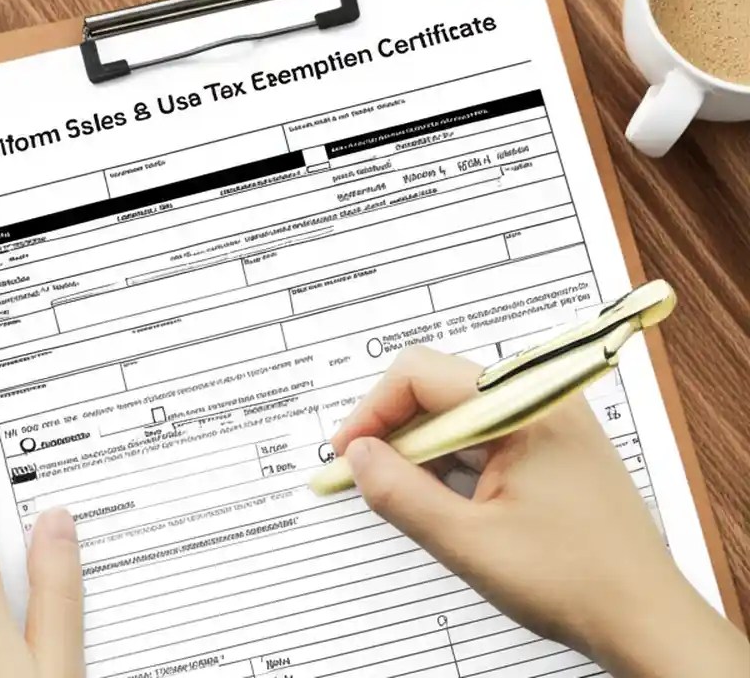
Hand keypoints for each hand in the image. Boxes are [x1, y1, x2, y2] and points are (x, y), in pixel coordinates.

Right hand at [332, 347, 748, 676]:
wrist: (643, 618)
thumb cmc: (574, 580)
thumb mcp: (467, 541)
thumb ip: (401, 494)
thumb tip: (357, 457)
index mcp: (525, 407)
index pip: (421, 374)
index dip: (372, 411)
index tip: (347, 453)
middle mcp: (541, 400)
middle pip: (438, 387)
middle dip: (393, 430)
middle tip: (364, 475)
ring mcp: (550, 423)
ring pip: (458, 412)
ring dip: (421, 447)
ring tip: (401, 493)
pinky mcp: (552, 447)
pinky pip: (484, 434)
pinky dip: (451, 460)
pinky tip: (439, 498)